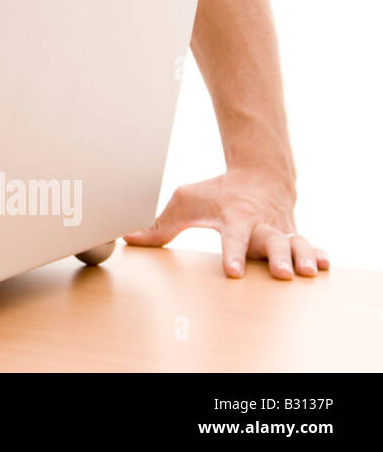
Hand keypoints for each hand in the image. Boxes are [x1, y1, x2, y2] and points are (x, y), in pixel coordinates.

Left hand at [123, 166, 328, 278]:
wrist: (258, 176)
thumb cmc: (217, 193)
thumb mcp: (185, 202)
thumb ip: (160, 225)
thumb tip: (126, 238)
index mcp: (235, 217)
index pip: (232, 238)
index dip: (233, 254)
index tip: (232, 271)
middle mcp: (261, 224)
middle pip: (271, 242)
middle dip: (278, 257)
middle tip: (283, 275)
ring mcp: (280, 229)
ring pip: (296, 244)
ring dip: (303, 258)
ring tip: (306, 273)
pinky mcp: (294, 234)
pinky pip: (311, 245)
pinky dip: (320, 255)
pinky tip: (324, 269)